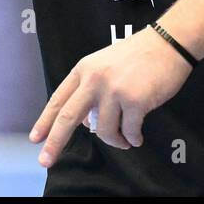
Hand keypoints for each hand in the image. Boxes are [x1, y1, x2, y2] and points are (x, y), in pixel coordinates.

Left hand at [29, 25, 193, 167]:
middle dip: (55, 142)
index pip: (59, 99)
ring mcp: (114, 89)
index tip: (35, 138)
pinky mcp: (135, 100)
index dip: (45, 121)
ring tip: (125, 140)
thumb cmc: (139, 56)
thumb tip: (87, 124)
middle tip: (46, 160)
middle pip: (68, 117)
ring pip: (105, 131)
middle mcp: (94, 79)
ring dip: (116, 141)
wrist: (168, 42)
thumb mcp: (106, 66)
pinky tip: (138, 137)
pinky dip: (133, 139)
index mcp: (84, 69)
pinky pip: (129, 132)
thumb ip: (92, 91)